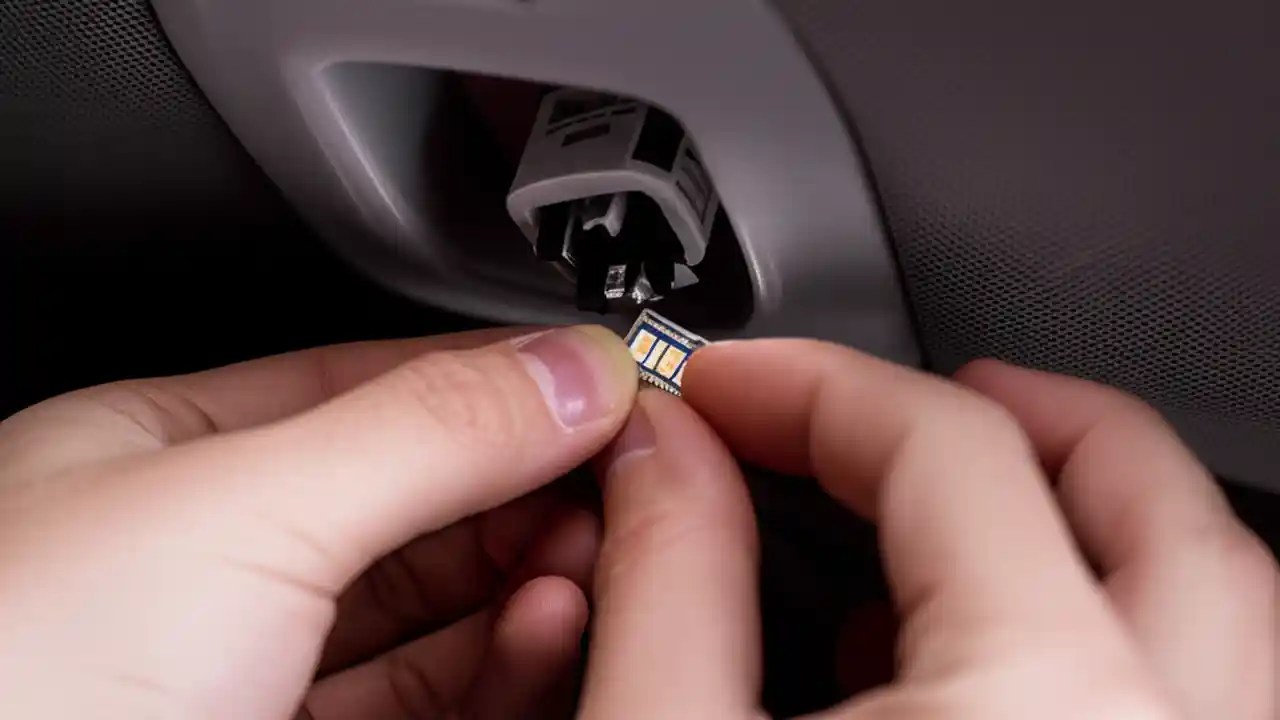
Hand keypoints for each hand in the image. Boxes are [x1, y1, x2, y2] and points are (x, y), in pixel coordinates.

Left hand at [0, 326, 637, 718]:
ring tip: (601, 551)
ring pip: (430, 606)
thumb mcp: (239, 513)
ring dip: (529, 573)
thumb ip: (423, 430)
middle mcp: (201, 565)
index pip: (370, 383)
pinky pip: (428, 695)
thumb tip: (572, 370)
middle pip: (412, 496)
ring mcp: (247, 673)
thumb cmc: (11, 688)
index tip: (602, 382)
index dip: (497, 376)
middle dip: (527, 479)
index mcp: (157, 461)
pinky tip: (548, 630)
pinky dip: (503, 661)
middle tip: (625, 469)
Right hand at [578, 341, 1277, 718]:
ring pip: (1206, 592)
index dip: (811, 385)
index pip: (940, 446)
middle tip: (892, 396)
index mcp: (1038, 703)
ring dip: (1088, 510)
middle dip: (1008, 408)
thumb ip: (667, 584)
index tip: (731, 385)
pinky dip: (1101, 629)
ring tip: (964, 502)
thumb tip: (659, 451)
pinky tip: (976, 658)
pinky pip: (1191, 687)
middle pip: (1143, 492)